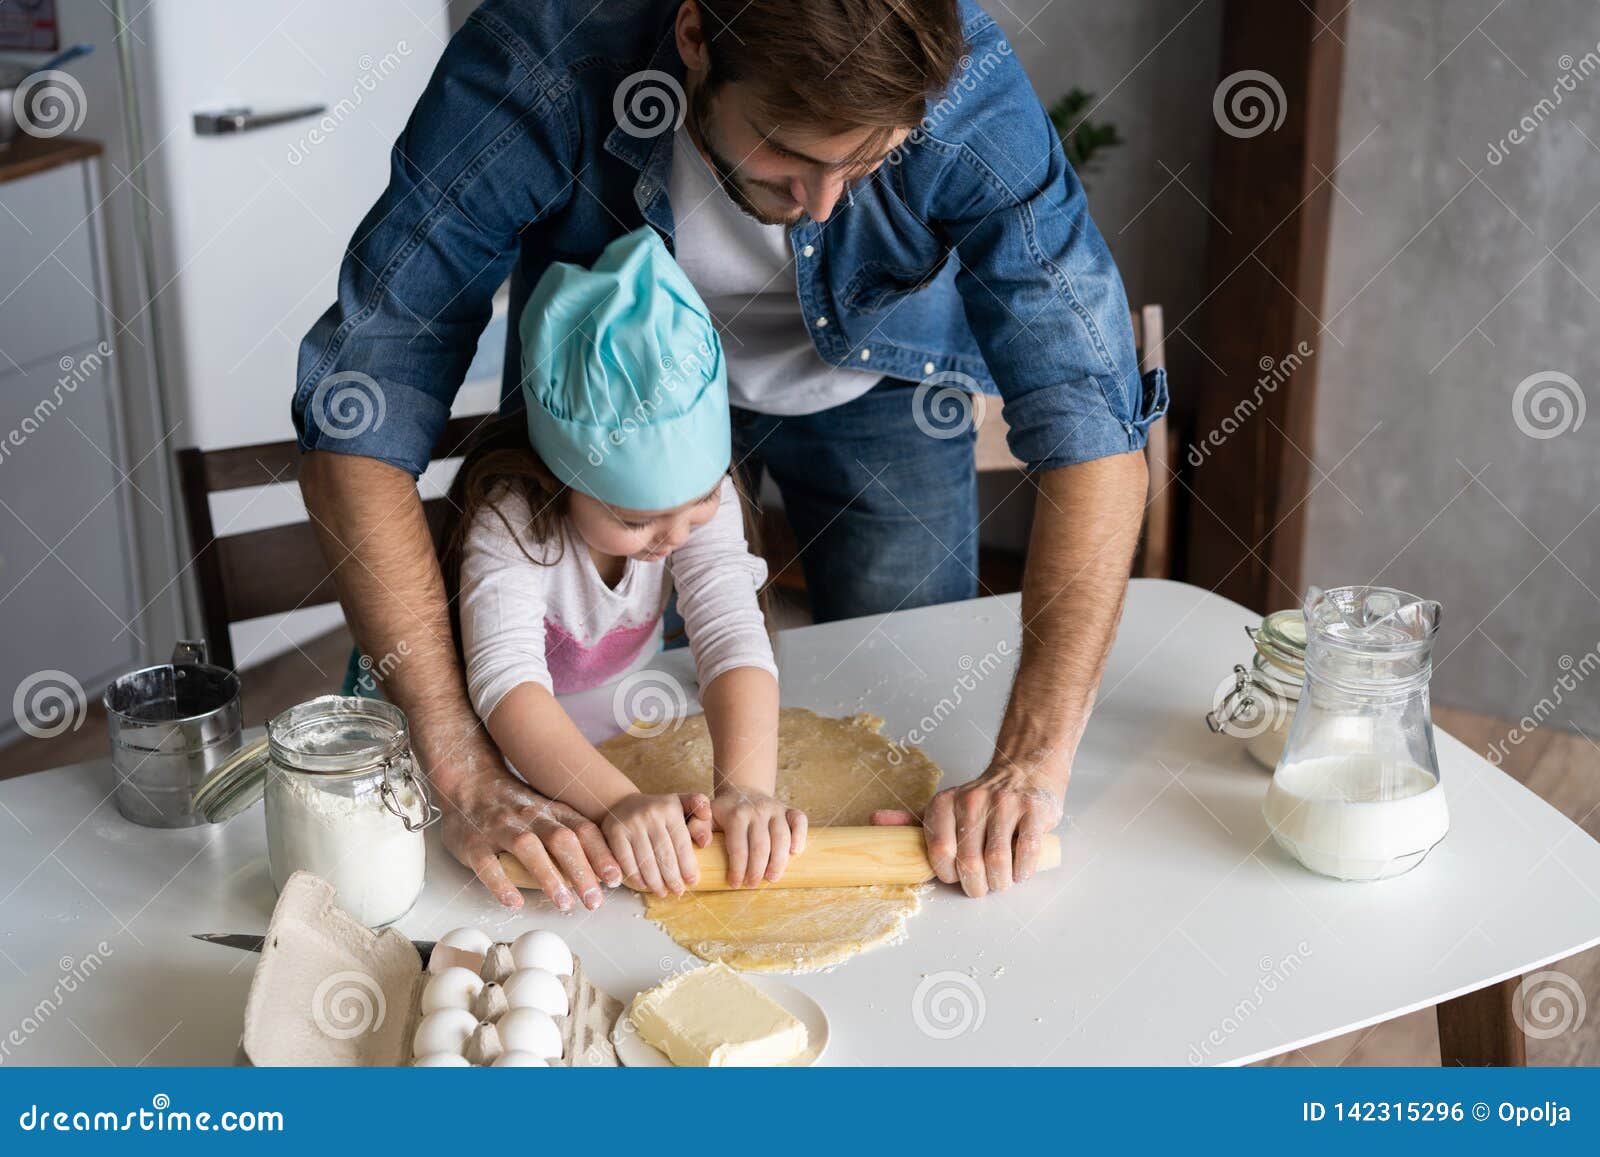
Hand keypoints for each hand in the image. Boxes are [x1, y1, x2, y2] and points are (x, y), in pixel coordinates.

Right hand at [440, 758, 622, 912]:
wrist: (470, 783)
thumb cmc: (515, 807)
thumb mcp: (547, 812)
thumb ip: (571, 834)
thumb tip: (604, 869)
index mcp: (552, 811)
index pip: (584, 830)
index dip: (602, 855)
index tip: (616, 879)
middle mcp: (530, 817)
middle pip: (562, 839)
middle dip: (581, 871)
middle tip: (594, 901)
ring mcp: (501, 828)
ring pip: (528, 848)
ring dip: (549, 876)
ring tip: (564, 903)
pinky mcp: (473, 843)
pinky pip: (487, 863)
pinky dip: (501, 883)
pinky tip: (514, 902)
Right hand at [601, 793, 711, 896]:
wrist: (622, 804)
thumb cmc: (658, 810)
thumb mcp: (681, 802)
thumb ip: (700, 808)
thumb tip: (706, 839)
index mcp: (670, 808)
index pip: (682, 844)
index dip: (688, 866)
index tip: (693, 881)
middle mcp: (651, 814)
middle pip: (665, 856)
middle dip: (673, 878)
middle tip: (678, 891)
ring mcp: (631, 824)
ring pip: (647, 862)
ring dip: (656, 883)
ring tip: (663, 892)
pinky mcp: (615, 833)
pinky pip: (627, 862)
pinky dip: (636, 878)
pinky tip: (644, 886)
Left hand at [711, 789, 806, 886]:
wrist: (743, 792)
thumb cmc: (723, 812)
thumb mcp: (706, 816)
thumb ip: (697, 827)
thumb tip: (704, 843)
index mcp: (736, 814)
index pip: (738, 847)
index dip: (737, 869)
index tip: (734, 884)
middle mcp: (757, 810)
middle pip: (761, 846)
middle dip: (756, 870)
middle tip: (751, 884)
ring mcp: (775, 809)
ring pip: (782, 837)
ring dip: (778, 861)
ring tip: (771, 878)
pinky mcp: (789, 810)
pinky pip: (799, 821)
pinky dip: (800, 836)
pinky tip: (795, 853)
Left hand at [874, 766, 1062, 897]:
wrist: (1022, 771)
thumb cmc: (979, 801)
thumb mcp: (942, 809)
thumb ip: (910, 821)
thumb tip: (874, 821)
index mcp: (944, 802)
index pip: (940, 851)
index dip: (948, 874)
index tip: (955, 877)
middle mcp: (973, 800)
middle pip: (970, 861)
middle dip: (976, 885)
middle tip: (981, 887)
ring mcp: (1006, 803)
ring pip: (998, 860)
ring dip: (1000, 881)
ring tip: (1000, 881)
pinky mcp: (1033, 809)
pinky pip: (1028, 851)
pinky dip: (1023, 870)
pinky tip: (1020, 871)